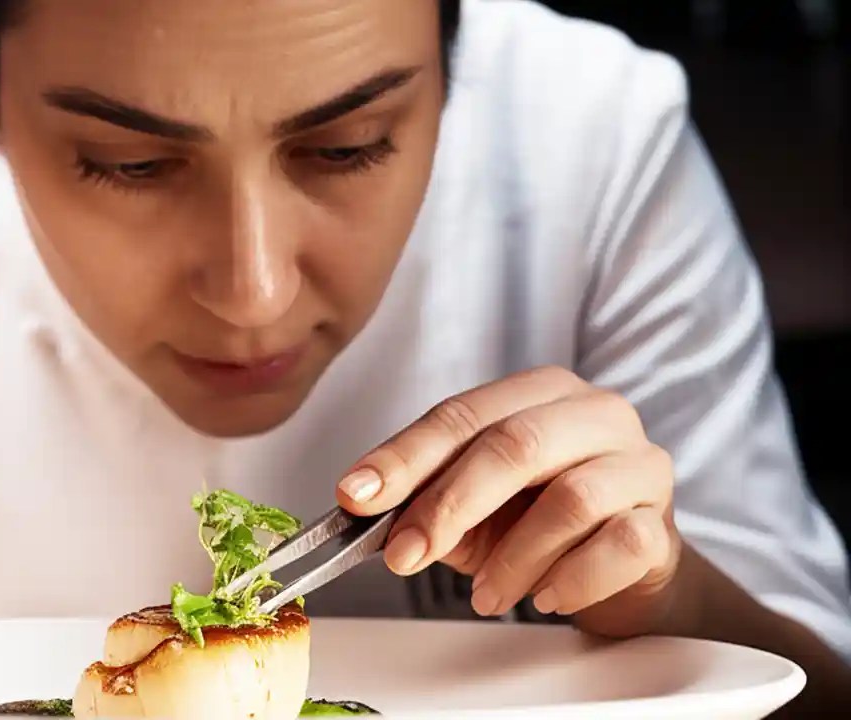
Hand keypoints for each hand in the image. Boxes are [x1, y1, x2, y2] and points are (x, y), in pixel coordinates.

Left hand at [336, 366, 683, 638]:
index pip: (461, 415)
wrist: (622, 568)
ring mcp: (638, 464)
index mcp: (539, 392)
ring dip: (512, 557)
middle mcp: (594, 413)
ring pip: (570, 500)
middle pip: (514, 446)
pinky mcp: (663, 522)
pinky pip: (619, 547)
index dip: (403, 456)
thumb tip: (362, 505)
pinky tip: (544, 597)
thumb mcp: (472, 505)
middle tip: (405, 555)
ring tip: (485, 594)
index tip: (356, 495)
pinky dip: (570, 579)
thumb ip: (426, 497)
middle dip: (448, 505)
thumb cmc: (536, 522)